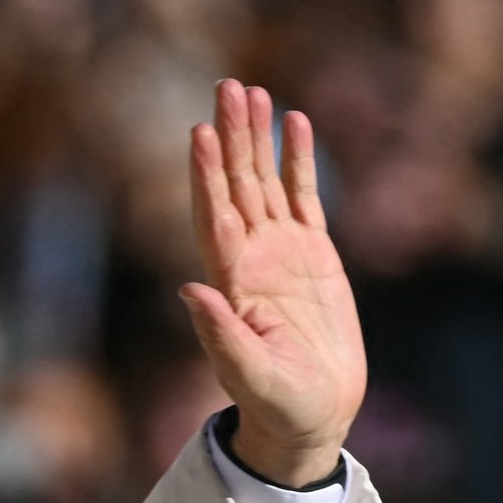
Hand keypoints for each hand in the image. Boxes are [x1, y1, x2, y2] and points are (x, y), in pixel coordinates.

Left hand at [181, 80, 365, 485]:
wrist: (311, 416)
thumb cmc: (277, 405)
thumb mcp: (248, 374)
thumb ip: (220, 333)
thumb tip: (187, 288)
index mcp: (232, 283)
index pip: (214, 216)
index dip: (206, 175)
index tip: (199, 132)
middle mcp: (250, 260)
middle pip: (235, 185)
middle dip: (229, 137)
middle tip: (225, 86)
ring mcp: (282, 254)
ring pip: (265, 182)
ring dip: (256, 139)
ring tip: (250, 90)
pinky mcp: (314, 256)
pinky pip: (305, 197)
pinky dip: (298, 160)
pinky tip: (295, 122)